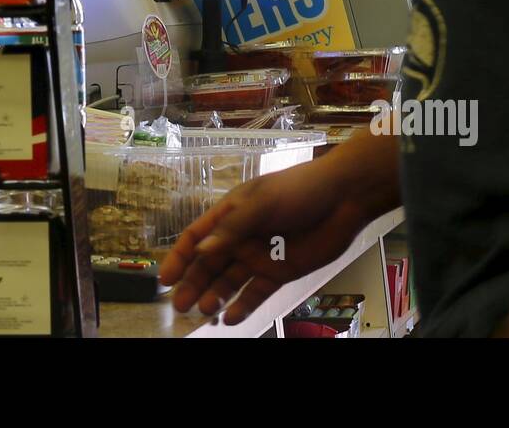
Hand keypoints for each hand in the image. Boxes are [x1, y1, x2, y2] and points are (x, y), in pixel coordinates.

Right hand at [159, 155, 369, 324]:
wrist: (343, 198)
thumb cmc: (298, 190)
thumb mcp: (261, 203)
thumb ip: (232, 228)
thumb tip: (201, 249)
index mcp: (230, 214)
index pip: (196, 237)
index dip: (179, 257)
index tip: (165, 280)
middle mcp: (240, 237)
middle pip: (209, 264)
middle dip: (193, 284)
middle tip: (181, 306)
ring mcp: (260, 256)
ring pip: (230, 282)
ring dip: (215, 296)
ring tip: (206, 311)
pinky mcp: (280, 272)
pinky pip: (256, 292)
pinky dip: (243, 305)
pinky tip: (231, 318)